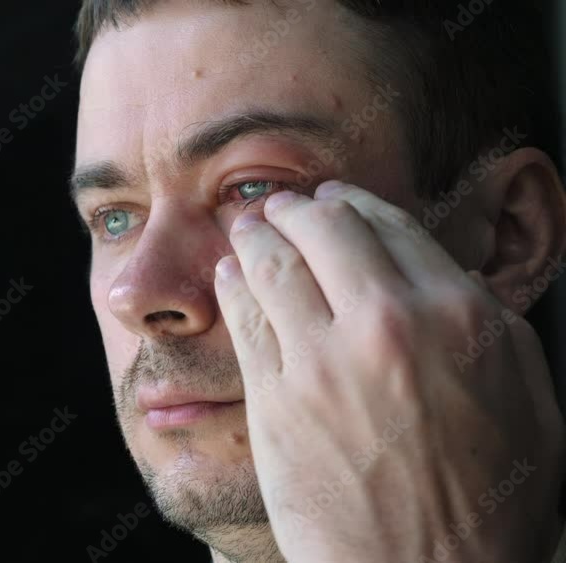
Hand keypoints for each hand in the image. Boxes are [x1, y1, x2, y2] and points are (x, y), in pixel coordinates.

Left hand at [213, 181, 564, 561]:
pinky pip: (243, 317)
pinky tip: (229, 276)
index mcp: (460, 318)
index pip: (393, 227)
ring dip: (255, 236)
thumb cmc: (488, 503)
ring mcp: (323, 362)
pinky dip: (232, 283)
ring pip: (272, 263)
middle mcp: (388, 326)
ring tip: (247, 229)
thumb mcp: (529, 403)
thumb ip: (490, 327)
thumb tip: (448, 275)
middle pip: (325, 228)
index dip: (356, 204)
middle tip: (281, 205)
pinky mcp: (274, 400)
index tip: (335, 200)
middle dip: (298, 208)